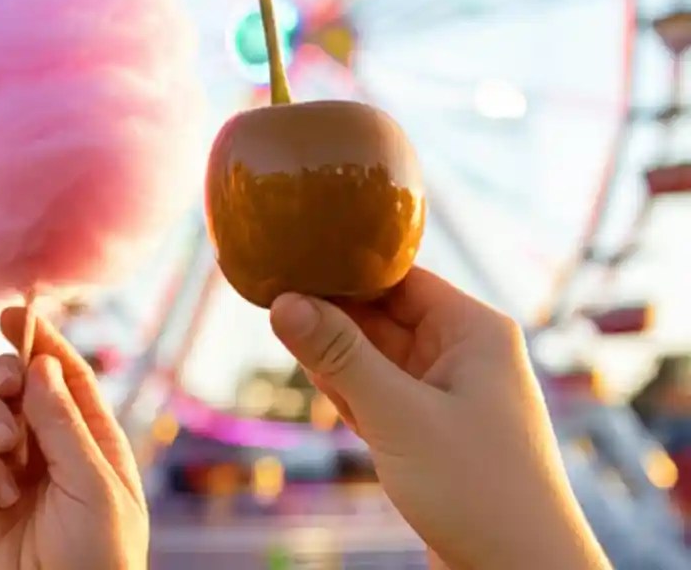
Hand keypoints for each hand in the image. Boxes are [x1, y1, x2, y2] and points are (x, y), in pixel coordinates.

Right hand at [0, 308, 148, 569]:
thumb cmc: (99, 558)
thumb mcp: (94, 484)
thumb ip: (64, 422)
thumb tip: (40, 363)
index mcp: (92, 440)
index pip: (66, 376)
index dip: (42, 341)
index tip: (15, 311)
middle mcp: (49, 450)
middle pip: (18, 385)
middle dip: (7, 375)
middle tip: (10, 384)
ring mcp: (9, 472)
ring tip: (7, 453)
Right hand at [269, 267, 607, 569]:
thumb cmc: (479, 491)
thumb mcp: (398, 416)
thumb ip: (339, 356)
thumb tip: (284, 301)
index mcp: (474, 330)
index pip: (399, 275)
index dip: (345, 268)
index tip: (290, 261)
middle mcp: (463, 354)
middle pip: (381, 314)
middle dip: (333, 317)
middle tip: (274, 305)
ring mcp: (447, 393)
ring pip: (374, 356)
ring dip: (338, 360)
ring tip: (298, 349)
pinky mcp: (431, 430)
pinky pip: (379, 394)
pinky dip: (351, 394)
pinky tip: (331, 397)